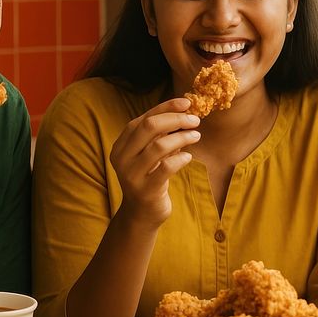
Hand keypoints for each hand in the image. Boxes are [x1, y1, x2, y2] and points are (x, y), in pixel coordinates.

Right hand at [110, 98, 199, 226]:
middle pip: (148, 127)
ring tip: (196, 136)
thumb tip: (185, 111)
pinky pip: (166, 168)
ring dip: (182, 137)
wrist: (142, 214)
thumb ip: (161, 136)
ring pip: (159, 146)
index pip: (142, 118)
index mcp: (121, 145)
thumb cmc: (150, 178)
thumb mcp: (152, 155)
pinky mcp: (145, 190)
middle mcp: (122, 158)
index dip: (165, 108)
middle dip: (175, 119)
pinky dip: (180, 158)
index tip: (186, 103)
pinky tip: (188, 156)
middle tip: (195, 120)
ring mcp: (132, 175)